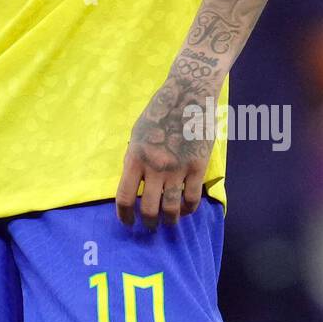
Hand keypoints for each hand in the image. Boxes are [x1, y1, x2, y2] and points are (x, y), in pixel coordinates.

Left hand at [116, 78, 217, 229]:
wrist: (188, 95)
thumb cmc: (159, 112)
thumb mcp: (137, 134)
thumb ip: (135, 159)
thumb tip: (135, 183)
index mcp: (135, 158)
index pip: (125, 197)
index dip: (124, 215)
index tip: (128, 222)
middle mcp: (155, 167)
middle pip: (149, 208)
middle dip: (148, 222)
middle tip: (150, 226)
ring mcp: (178, 169)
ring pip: (171, 208)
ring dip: (169, 221)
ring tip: (168, 223)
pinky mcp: (197, 167)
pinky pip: (192, 198)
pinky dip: (188, 209)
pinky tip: (185, 209)